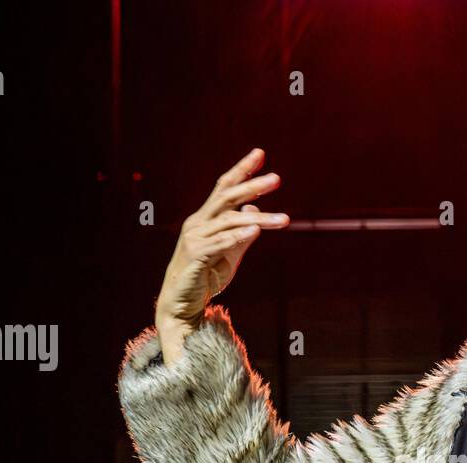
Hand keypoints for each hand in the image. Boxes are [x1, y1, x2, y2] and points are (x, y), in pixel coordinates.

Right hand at [155, 147, 289, 362]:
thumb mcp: (229, 254)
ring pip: (230, 220)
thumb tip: (256, 213)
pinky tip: (256, 231)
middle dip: (252, 185)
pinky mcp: (195, 256)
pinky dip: (239, 236)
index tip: (260, 153)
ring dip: (259, 218)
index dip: (242, 170)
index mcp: (205, 219)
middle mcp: (198, 223)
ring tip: (284, 219)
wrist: (182, 305)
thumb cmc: (205, 279)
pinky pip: (220, 242)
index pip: (224, 188)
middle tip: (277, 178)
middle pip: (226, 197)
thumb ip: (242, 234)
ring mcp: (194, 238)